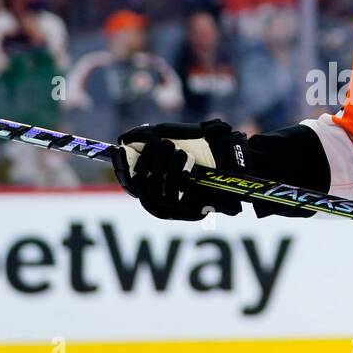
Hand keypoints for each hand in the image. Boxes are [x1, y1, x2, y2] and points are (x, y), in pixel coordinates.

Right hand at [112, 119, 248, 220]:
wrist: (234, 163)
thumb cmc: (204, 151)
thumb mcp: (176, 140)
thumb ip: (152, 139)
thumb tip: (125, 140)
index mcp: (152, 186)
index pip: (127, 179)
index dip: (120, 165)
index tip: (118, 148)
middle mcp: (158, 202)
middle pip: (138, 184)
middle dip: (147, 160)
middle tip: (159, 142)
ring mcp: (173, 210)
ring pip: (152, 190)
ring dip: (161, 165)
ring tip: (175, 148)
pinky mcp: (188, 213)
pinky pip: (172, 194)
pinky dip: (175, 172)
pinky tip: (185, 157)